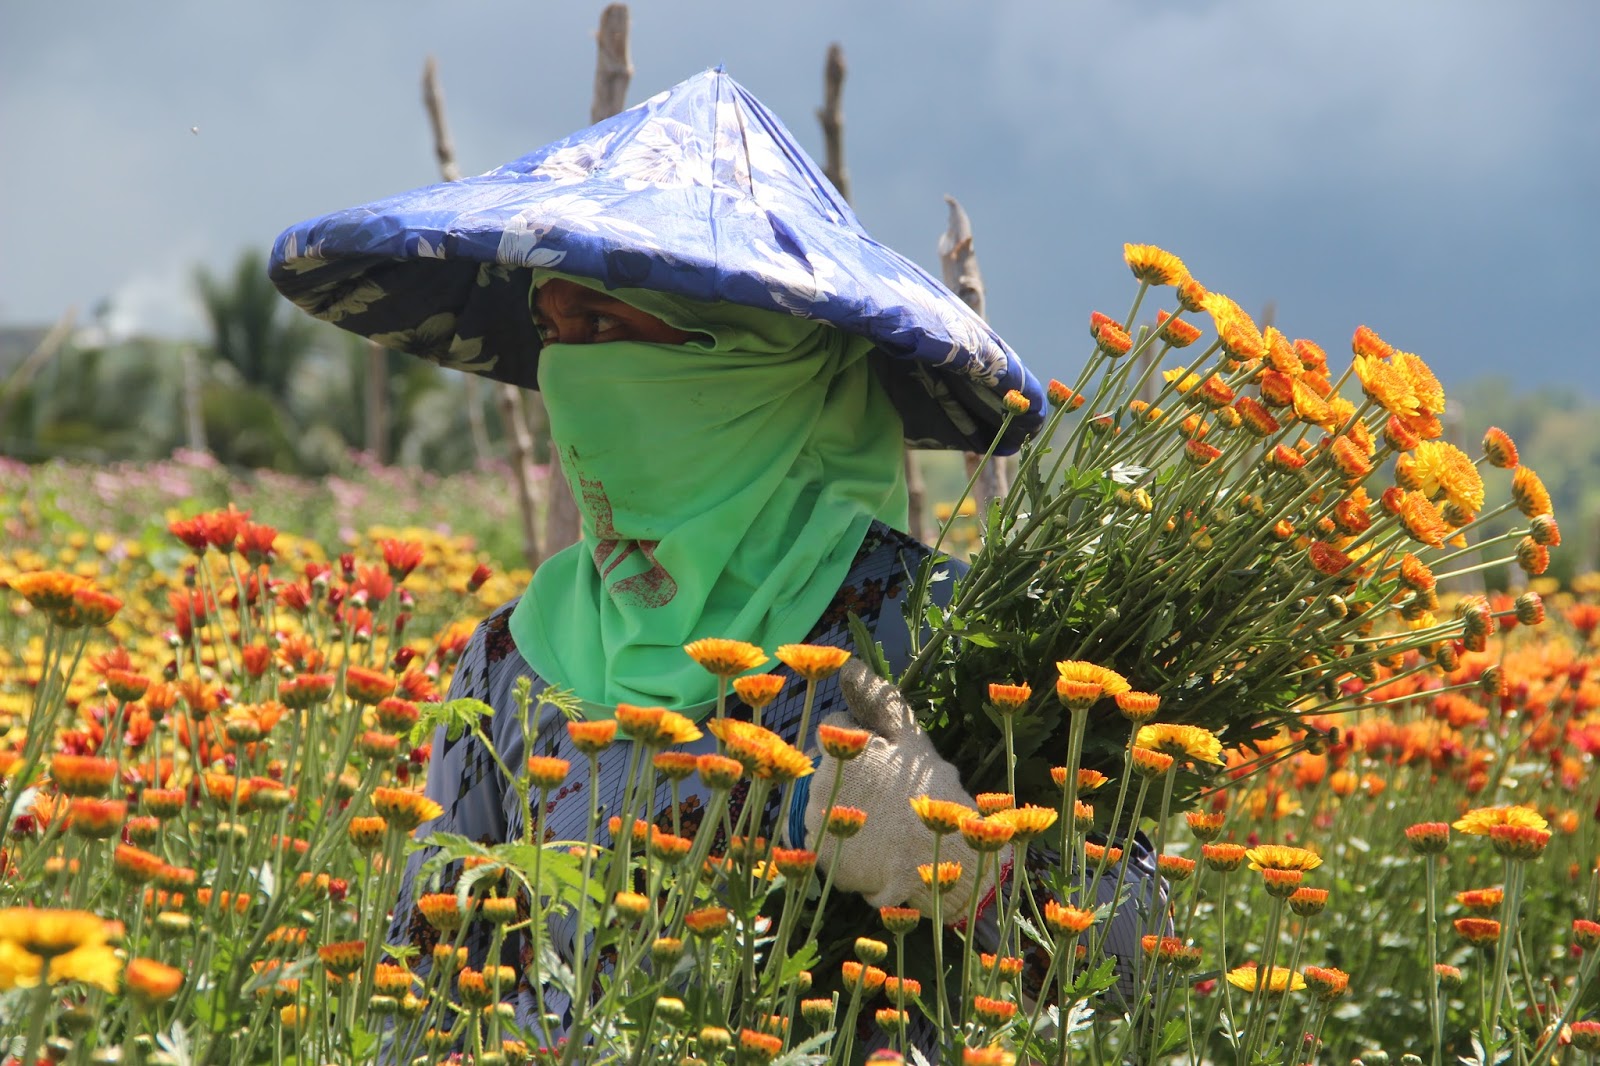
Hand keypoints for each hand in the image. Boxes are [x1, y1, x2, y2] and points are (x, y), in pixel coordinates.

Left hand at [802, 658, 998, 915]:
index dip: (863, 739)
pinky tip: (876, 849)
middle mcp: (820, 783)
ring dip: (850, 809)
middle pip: (831, 768)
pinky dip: (848, 845)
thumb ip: (877, 701)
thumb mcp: (909, 739)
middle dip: (854, 776)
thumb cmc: (929, 794)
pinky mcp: (822, 858)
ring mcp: (818, 822)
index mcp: (838, 749)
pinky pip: (830, 842)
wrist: (935, 862)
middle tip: (889, 796)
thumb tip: (847, 666)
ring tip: (886, 826)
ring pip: (829, 805)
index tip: (886, 759)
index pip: (836, 727)